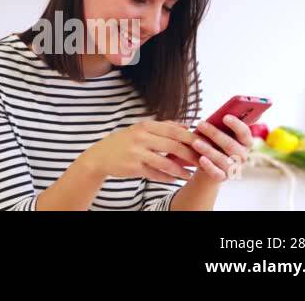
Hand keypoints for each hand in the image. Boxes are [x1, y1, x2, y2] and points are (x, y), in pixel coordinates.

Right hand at [79, 120, 199, 182]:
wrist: (100, 156)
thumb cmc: (124, 142)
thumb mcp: (141, 129)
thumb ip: (163, 127)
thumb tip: (186, 126)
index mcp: (146, 126)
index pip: (175, 130)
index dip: (192, 138)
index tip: (204, 144)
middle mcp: (142, 137)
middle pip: (174, 146)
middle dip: (191, 155)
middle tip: (203, 161)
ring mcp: (137, 152)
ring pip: (166, 162)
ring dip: (180, 170)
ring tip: (190, 175)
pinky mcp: (134, 167)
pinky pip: (155, 174)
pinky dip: (166, 177)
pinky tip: (174, 179)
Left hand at [191, 115, 252, 181]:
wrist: (208, 164)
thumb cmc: (215, 142)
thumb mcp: (220, 132)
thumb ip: (220, 124)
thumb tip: (215, 115)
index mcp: (245, 141)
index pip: (245, 132)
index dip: (236, 124)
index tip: (225, 116)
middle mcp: (243, 155)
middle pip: (231, 145)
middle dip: (215, 134)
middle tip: (200, 124)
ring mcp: (234, 167)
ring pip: (223, 159)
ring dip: (209, 150)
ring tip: (195, 142)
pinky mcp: (223, 177)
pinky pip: (217, 173)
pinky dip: (209, 166)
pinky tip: (201, 159)